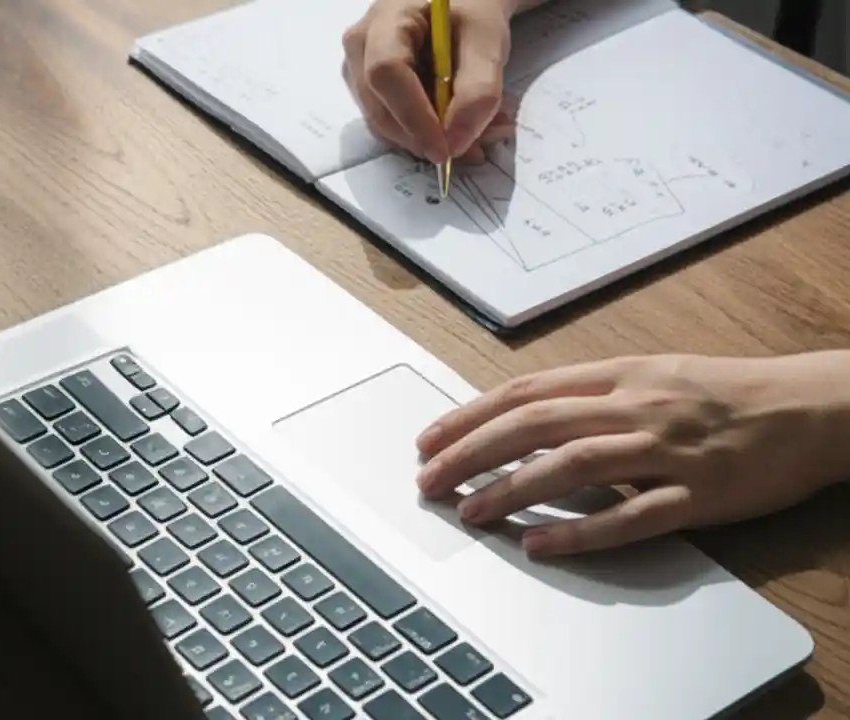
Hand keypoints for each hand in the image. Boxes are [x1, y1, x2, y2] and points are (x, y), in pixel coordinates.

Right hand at [341, 0, 517, 164]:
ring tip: (474, 133)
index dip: (413, 116)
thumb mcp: (487, 40)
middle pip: (379, 107)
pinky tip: (455, 127)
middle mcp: (360, 47)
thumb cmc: (470, 12)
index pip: (386, 73)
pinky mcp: (368, 91)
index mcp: (385, 21)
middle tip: (472, 148)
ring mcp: (358, 71)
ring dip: (427, 140)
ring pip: (383, 124)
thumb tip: (457, 143)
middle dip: (423, 137)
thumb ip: (478, 90)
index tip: (445, 149)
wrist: (460, 5)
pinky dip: (424, 136)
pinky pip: (390, 125)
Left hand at [415, 352, 849, 556]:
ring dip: (512, 488)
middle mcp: (637, 405)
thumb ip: (591, 392)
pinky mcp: (701, 493)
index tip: (429, 439)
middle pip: (536, 424)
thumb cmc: (726, 392)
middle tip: (428, 479)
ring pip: (574, 464)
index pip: (527, 392)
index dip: (470, 416)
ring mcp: (668, 449)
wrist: (813, 406)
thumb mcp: (653, 374)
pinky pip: (632, 516)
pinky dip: (581, 531)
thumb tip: (523, 413)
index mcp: (621, 374)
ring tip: (469, 511)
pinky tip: (540, 544)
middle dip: (472, 452)